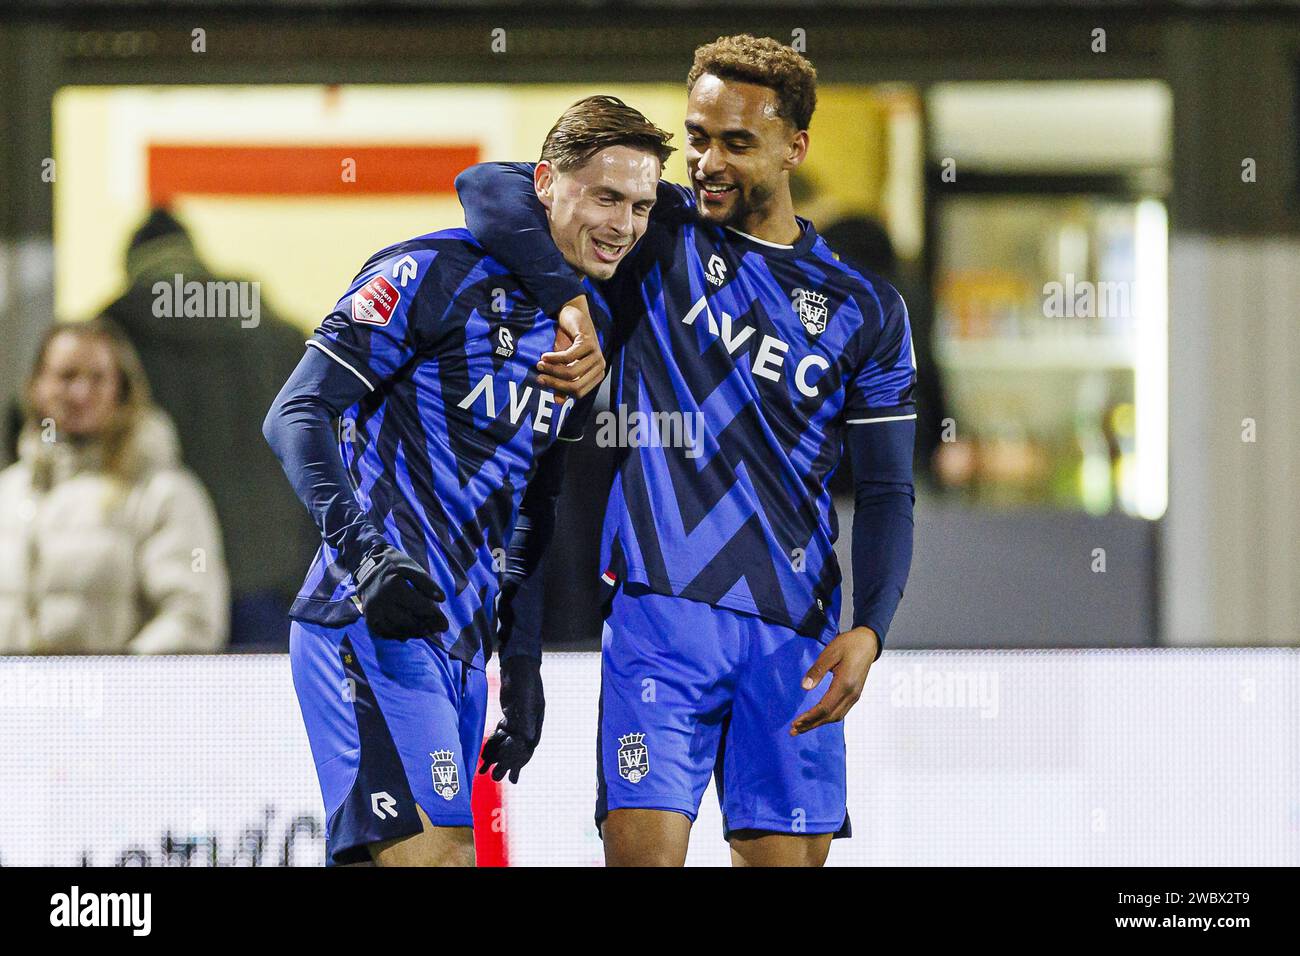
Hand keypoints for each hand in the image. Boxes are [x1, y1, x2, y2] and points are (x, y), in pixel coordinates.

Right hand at [354, 543, 447, 638]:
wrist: (366, 566)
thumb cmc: (393, 566)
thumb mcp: (411, 568)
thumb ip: (427, 583)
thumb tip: (441, 599)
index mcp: (394, 585)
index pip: (419, 606)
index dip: (434, 617)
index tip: (444, 624)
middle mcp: (382, 600)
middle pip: (408, 621)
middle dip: (425, 628)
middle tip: (436, 630)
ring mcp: (373, 611)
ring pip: (396, 629)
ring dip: (413, 633)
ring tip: (425, 631)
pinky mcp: (369, 617)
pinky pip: (384, 632)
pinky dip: (397, 635)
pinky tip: (408, 633)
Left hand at [479, 655, 543, 783]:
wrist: (518, 664)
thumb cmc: (525, 682)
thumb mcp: (526, 701)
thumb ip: (525, 720)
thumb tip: (524, 741)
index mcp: (534, 725)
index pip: (525, 749)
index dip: (514, 762)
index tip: (504, 772)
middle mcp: (527, 726)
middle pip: (516, 751)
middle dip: (506, 765)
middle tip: (496, 778)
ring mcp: (517, 721)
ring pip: (507, 745)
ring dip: (497, 758)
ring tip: (485, 771)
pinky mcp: (508, 716)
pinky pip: (501, 736)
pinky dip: (493, 746)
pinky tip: (485, 754)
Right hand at [537, 294, 604, 398]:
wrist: (572, 315)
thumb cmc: (568, 341)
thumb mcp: (563, 364)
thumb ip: (562, 382)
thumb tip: (558, 402)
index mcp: (596, 375)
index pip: (578, 393)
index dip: (559, 390)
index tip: (542, 382)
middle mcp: (600, 367)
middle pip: (575, 386)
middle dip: (554, 383)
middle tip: (539, 376)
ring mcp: (597, 355)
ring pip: (571, 373)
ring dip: (552, 370)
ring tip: (540, 364)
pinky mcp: (589, 343)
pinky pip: (569, 357)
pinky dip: (554, 358)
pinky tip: (544, 355)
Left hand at [790, 627, 878, 735]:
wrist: (867, 643)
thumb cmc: (848, 645)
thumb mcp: (829, 653)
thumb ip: (817, 670)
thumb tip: (805, 687)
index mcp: (845, 684)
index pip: (825, 708)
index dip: (809, 717)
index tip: (795, 722)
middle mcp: (851, 694)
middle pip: (830, 717)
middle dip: (811, 725)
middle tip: (793, 731)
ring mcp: (854, 696)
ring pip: (836, 717)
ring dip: (818, 723)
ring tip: (802, 727)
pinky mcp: (855, 694)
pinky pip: (840, 711)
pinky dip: (827, 718)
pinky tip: (817, 718)